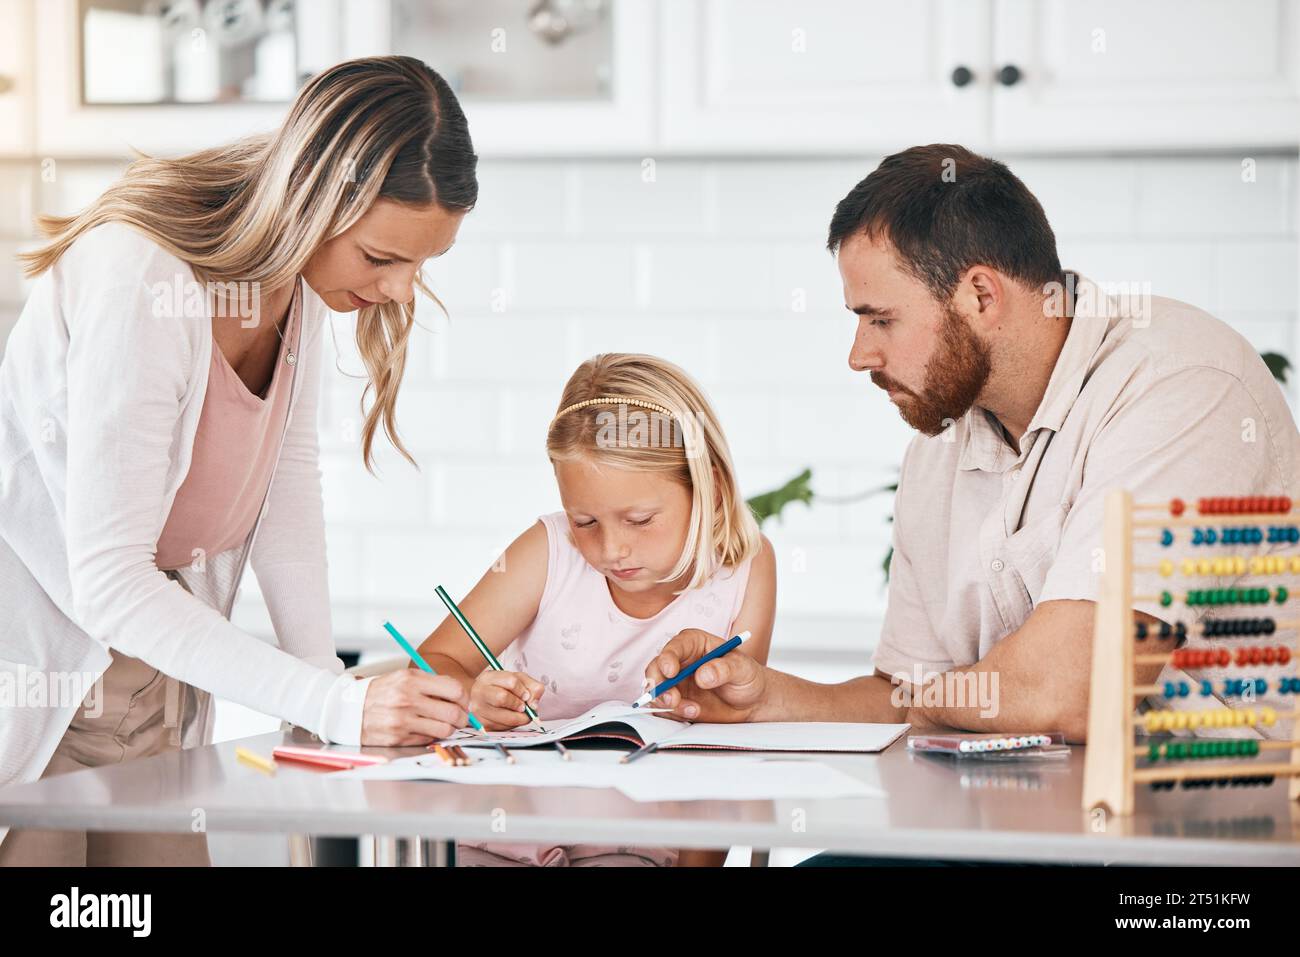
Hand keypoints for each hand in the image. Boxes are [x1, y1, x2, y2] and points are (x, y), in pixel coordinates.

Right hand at [360, 670, 469, 745]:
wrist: (351, 710)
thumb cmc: (383, 692)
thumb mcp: (404, 678)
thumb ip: (431, 683)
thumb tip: (460, 696)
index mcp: (411, 680)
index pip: (454, 689)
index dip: (464, 697)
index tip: (462, 701)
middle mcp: (408, 699)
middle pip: (454, 713)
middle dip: (462, 717)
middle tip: (460, 717)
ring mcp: (403, 721)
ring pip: (445, 730)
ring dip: (449, 729)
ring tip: (444, 724)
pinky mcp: (399, 738)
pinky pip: (429, 739)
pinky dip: (432, 735)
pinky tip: (426, 729)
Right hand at [470, 670, 545, 729]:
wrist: (482, 698)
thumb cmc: (501, 687)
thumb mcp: (518, 679)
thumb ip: (532, 687)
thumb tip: (534, 705)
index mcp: (488, 677)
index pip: (510, 682)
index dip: (523, 690)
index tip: (527, 696)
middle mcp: (480, 692)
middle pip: (503, 698)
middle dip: (518, 704)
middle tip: (524, 707)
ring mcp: (479, 709)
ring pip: (504, 718)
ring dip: (518, 718)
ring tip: (519, 713)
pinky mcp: (482, 724)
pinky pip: (503, 728)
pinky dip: (512, 725)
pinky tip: (510, 717)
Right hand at [644, 628, 767, 722]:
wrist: (752, 702)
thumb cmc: (747, 677)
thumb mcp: (742, 668)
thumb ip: (724, 668)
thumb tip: (702, 675)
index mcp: (694, 644)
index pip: (675, 647)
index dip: (668, 658)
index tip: (671, 672)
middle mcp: (680, 662)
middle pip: (656, 669)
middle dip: (659, 684)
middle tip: (672, 699)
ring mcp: (676, 684)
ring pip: (656, 691)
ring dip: (666, 703)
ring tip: (692, 710)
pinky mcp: (677, 703)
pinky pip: (664, 710)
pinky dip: (673, 714)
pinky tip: (693, 713)